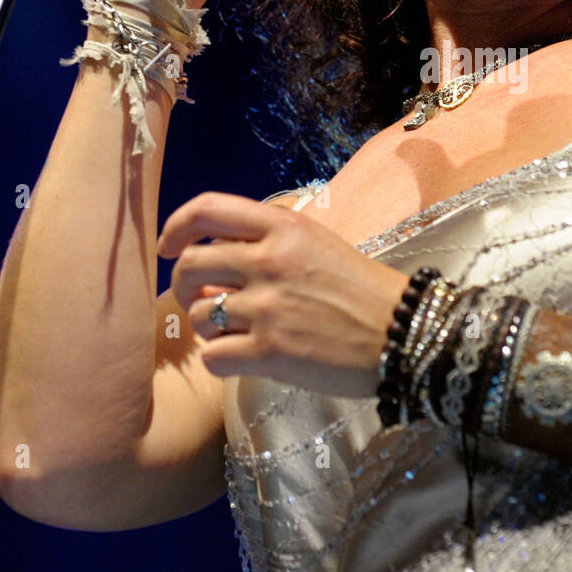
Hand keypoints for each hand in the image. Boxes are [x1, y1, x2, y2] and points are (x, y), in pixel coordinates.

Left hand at [157, 192, 409, 395]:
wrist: (403, 332)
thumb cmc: (361, 289)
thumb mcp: (317, 245)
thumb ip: (265, 245)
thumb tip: (211, 270)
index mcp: (284, 227)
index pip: (207, 209)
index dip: (176, 227)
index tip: (168, 247)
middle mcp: (270, 261)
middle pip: (190, 265)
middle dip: (182, 286)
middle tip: (196, 300)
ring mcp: (268, 307)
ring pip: (198, 315)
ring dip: (206, 327)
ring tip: (232, 332)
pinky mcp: (271, 351)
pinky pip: (213, 357)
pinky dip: (220, 361)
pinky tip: (242, 359)